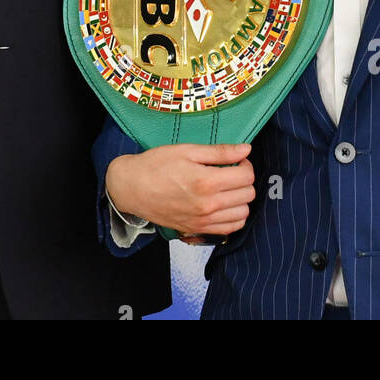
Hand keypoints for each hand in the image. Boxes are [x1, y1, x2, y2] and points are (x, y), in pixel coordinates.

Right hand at [105, 143, 254, 236]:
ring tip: (228, 188)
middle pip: (248, 195)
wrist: (132, 188)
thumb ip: (220, 151)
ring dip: (241, 199)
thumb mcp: (187, 150)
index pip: (247, 176)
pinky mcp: (198, 230)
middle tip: (231, 171)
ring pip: (243, 214)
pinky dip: (234, 216)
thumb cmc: (156, 165)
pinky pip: (230, 229)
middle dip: (244, 180)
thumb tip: (246, 149)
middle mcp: (208, 205)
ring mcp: (203, 221)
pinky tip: (224, 204)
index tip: (236, 159)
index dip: (245, 164)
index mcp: (206, 181)